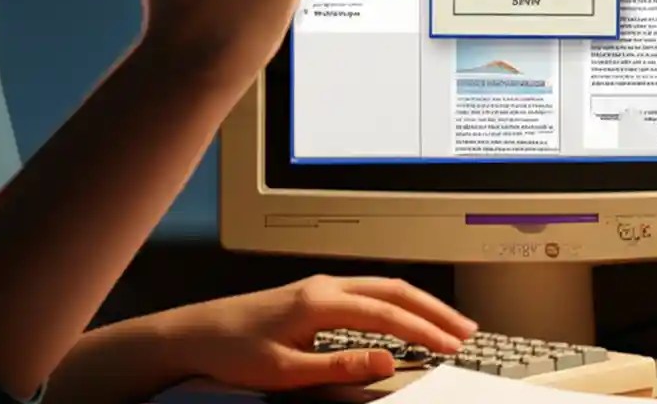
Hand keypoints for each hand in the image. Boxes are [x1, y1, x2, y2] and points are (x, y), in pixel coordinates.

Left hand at [167, 275, 477, 391]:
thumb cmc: (230, 351)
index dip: (425, 330)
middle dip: (434, 309)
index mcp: (321, 300)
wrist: (190, 333)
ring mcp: (319, 286)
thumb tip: (387, 361)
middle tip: (467, 330)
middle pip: (394, 289)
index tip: (453, 347)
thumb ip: (340, 366)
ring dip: (418, 303)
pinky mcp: (313, 293)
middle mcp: (324, 285)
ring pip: (382, 286)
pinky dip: (396, 302)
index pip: (388, 313)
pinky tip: (404, 316)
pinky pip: (367, 290)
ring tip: (447, 322)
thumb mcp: (285, 370)